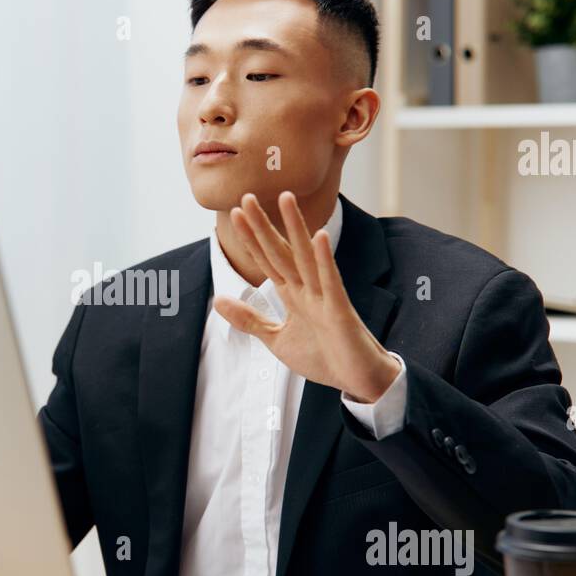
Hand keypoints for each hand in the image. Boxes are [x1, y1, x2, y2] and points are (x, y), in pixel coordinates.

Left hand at [214, 191, 399, 402]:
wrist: (356, 379)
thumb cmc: (323, 357)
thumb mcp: (276, 339)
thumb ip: (250, 319)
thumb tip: (218, 299)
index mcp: (293, 294)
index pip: (267, 260)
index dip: (252, 238)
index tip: (235, 213)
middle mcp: (307, 289)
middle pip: (281, 251)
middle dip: (264, 225)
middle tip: (247, 197)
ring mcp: (324, 296)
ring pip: (305, 257)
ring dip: (296, 228)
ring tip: (285, 199)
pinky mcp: (340, 310)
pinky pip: (331, 281)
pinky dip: (324, 260)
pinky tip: (319, 237)